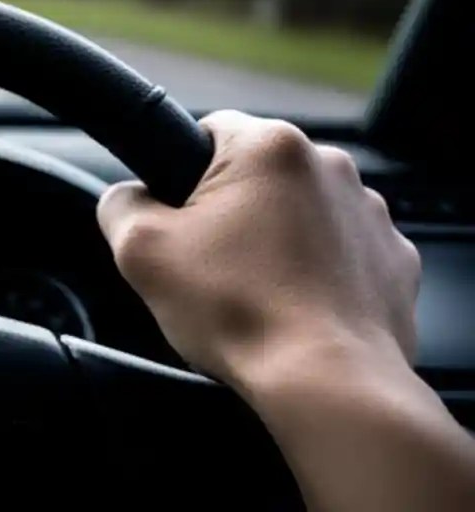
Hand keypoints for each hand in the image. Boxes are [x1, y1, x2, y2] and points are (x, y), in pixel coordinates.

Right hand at [96, 110, 419, 392]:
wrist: (327, 383)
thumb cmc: (242, 313)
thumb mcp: (140, 251)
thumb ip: (120, 205)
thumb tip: (127, 198)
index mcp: (269, 146)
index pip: (206, 131)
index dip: (179, 177)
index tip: (176, 221)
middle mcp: (330, 166)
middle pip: (255, 176)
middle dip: (228, 213)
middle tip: (207, 265)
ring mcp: (369, 214)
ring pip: (297, 214)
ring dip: (273, 242)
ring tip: (252, 294)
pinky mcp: (394, 260)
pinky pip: (338, 254)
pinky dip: (314, 275)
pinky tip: (292, 309)